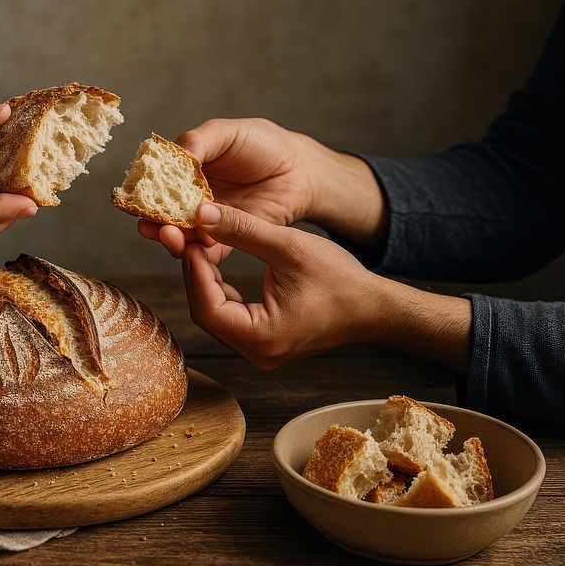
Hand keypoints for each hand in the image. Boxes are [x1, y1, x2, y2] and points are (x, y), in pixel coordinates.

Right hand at [137, 118, 385, 262]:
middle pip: (166, 215)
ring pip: (186, 235)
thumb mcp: (227, 133)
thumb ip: (198, 141)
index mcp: (186, 172)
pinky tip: (199, 245)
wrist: (300, 169)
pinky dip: (203, 250)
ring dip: (174, 239)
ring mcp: (211, 220)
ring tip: (168, 237)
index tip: (134, 200)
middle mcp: (193, 199)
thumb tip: (173, 157)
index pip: (158, 185)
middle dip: (154, 222)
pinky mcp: (231, 238)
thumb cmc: (263, 144)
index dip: (145, 194)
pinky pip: (213, 249)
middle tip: (147, 226)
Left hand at [184, 202, 470, 371]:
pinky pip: (230, 318)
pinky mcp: (264, 344)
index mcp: (262, 337)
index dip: (193, 270)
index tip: (190, 238)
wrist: (374, 308)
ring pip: (215, 315)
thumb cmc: (341, 279)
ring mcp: (259, 352)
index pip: (207, 306)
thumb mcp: (289, 247)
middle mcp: (257, 353)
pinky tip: (219, 265)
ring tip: (203, 247)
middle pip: (205, 312)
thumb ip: (242, 230)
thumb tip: (202, 213)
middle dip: (196, 275)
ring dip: (206, 282)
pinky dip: (221, 292)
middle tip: (191, 240)